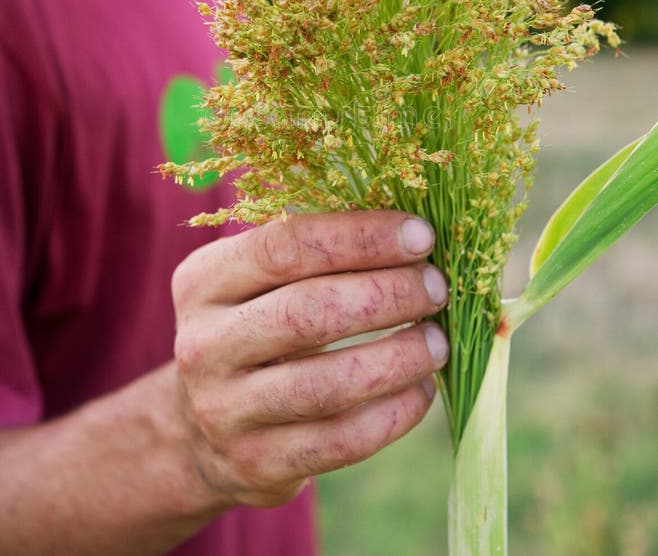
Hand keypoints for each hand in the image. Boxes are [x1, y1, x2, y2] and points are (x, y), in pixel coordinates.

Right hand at [172, 210, 448, 509]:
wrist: (204, 430)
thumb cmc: (257, 329)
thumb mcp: (259, 283)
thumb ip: (316, 253)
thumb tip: (412, 234)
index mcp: (204, 281)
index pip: (284, 246)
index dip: (360, 238)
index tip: (421, 236)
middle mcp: (205, 344)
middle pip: (308, 312)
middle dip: (387, 294)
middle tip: (436, 287)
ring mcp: (225, 411)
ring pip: (327, 384)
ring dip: (397, 357)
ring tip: (438, 341)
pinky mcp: (258, 463)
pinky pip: (340, 440)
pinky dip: (393, 414)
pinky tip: (420, 390)